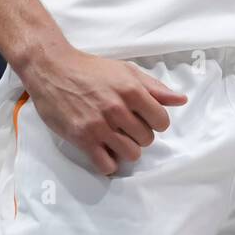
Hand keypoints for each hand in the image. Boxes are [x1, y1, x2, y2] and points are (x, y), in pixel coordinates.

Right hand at [20, 45, 186, 174]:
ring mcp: (100, 125)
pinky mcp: (82, 138)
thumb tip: (181, 100)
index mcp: (132, 90)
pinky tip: (103, 150)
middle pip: (147, 140)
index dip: (156, 122)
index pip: (162, 122)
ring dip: (126, 150)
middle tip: (126, 126)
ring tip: (115, 138)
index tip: (144, 119)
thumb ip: (155, 88)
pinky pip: (106, 165)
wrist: (53, 70)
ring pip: (131, 154)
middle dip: (139, 135)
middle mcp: (118, 109)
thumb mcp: (126, 71)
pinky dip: (108, 162)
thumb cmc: (91, 69)